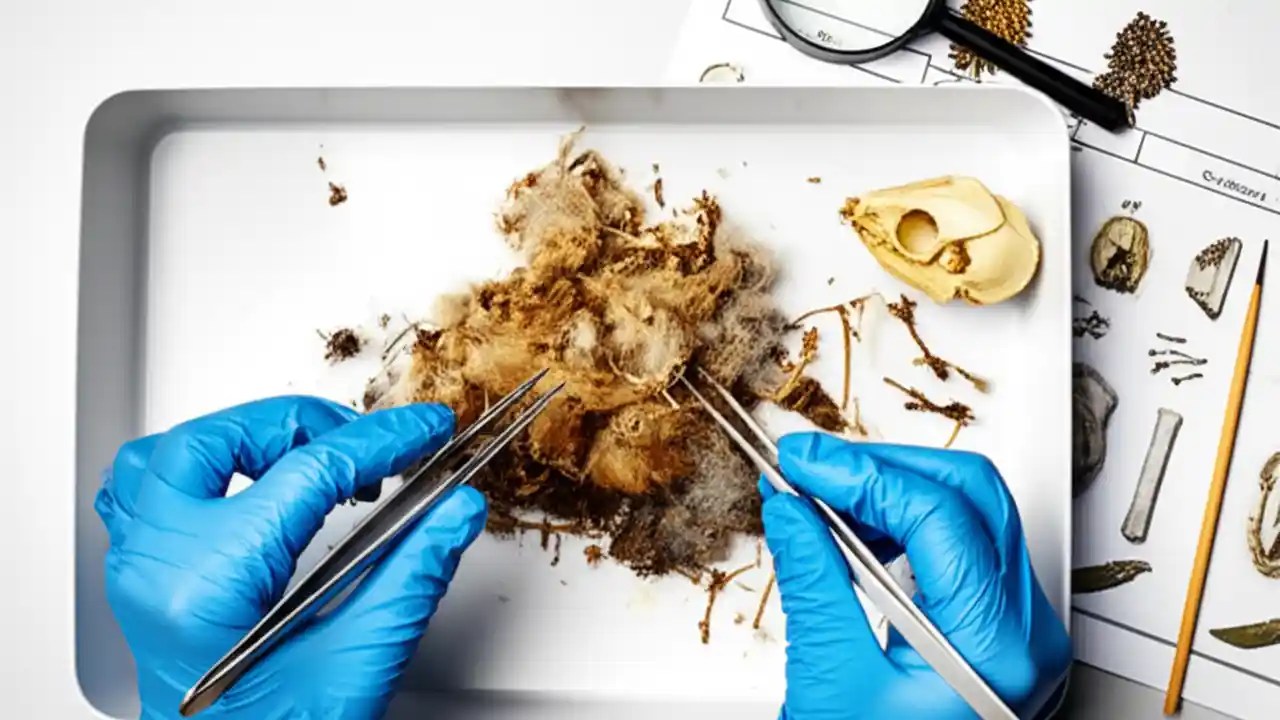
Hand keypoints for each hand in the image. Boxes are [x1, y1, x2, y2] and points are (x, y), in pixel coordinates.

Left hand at [95, 396, 486, 719]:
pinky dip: (196, 469)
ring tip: (306, 456)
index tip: (422, 431)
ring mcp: (141, 573)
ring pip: (169, 455)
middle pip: (221, 441)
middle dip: (307, 426)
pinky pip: (140, 492)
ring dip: (243, 439)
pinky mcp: (144, 581)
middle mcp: (160, 570)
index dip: (379, 440)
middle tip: (370, 447)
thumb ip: (411, 578)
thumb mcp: (358, 667)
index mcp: (210, 587)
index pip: (307, 472)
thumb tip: (453, 511)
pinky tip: (241, 480)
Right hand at [761, 433, 1070, 719]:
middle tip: (811, 467)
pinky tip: (857, 534)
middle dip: (882, 468)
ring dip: (892, 491)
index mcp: (996, 650)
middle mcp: (1026, 636)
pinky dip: (907, 526)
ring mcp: (1019, 635)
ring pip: (971, 512)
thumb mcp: (831, 682)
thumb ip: (813, 580)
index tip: (803, 462)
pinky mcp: (999, 636)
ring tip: (824, 502)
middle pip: (969, 495)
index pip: (939, 513)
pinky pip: (965, 549)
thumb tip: (793, 507)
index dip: (861, 472)